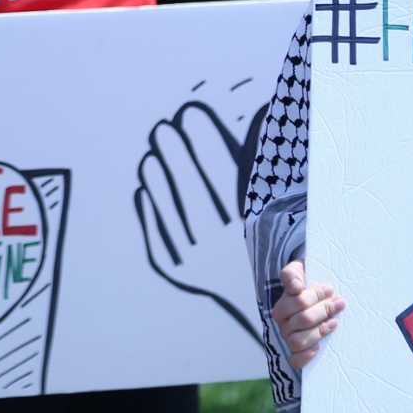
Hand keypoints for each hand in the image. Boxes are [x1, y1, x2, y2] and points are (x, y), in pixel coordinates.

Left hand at [135, 102, 261, 339]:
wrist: (245, 298)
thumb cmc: (259, 241)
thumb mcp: (266, 208)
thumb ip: (256, 166)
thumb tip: (259, 118)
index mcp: (245, 224)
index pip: (221, 172)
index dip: (205, 140)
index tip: (192, 113)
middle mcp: (218, 243)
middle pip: (190, 186)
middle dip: (176, 152)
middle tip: (165, 127)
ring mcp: (192, 258)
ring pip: (169, 206)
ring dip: (158, 176)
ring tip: (153, 152)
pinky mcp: (173, 267)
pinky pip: (156, 230)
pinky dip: (151, 205)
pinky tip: (147, 184)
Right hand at [273, 260, 344, 369]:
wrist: (304, 300)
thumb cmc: (303, 286)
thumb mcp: (296, 273)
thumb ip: (292, 274)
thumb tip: (296, 287)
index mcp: (281, 305)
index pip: (299, 301)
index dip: (317, 295)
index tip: (331, 289)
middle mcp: (282, 323)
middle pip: (304, 319)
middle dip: (324, 310)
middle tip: (340, 303)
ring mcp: (287, 339)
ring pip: (299, 340)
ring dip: (319, 331)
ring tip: (334, 322)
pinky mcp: (294, 354)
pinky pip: (295, 360)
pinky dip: (305, 357)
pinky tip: (317, 348)